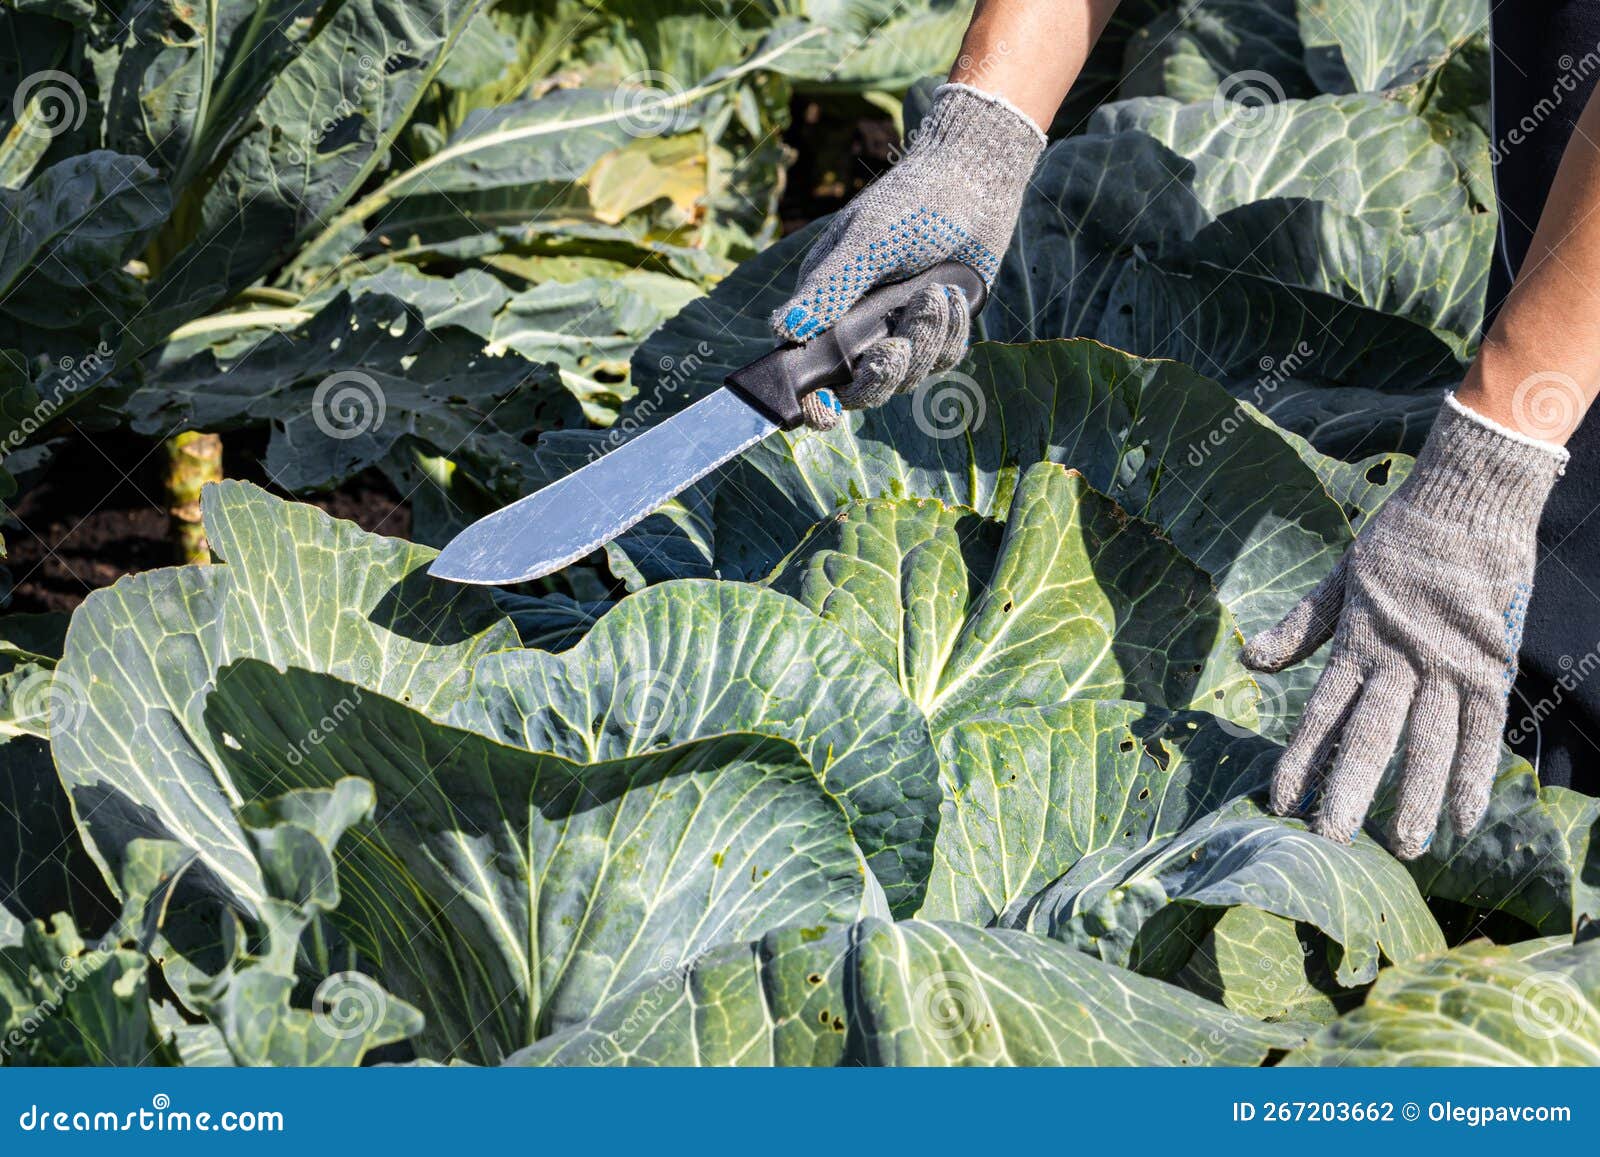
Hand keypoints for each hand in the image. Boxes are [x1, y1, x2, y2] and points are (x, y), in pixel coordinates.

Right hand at [772, 83, 1044, 429]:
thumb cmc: (910, 204)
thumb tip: (783, 330)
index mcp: (824, 307)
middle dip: (881, 375)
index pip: (810, 370)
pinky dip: (950, 332)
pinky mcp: (937, 332)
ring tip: (938, 292)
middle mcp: (860, 330)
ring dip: (925, 339)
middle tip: (896, 347)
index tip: (825, 411)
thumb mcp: (865, 243)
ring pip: (908, 377)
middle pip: (862, 390)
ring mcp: (900, 334)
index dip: (814, 400)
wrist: (971, 182)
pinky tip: (953, 293)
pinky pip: (942, 359)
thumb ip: (828, 290)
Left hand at [1242, 395, 1567, 857]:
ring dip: (1416, 797)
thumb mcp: (1338, 581)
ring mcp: (1448, 666)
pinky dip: (1476, 774)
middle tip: (1332, 839)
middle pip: (1372, 736)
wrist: (1468, 502)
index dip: (1301, 758)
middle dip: (1350, 790)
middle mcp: (1401, 662)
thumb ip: (1298, 627)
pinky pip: (1484, 729)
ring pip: (1430, 742)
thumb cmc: (1397, 543)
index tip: (1281, 801)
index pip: (1322, 713)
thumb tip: (1249, 661)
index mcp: (1358, 643)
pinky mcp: (1489, 665)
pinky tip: (1465, 819)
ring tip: (1404, 845)